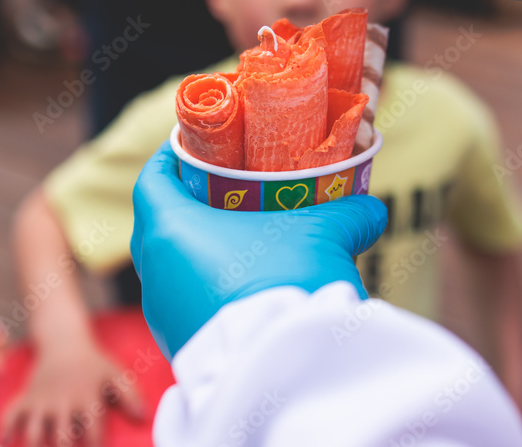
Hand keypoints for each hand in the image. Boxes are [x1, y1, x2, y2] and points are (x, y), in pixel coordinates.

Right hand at [1, 339, 144, 446]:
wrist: (64, 341)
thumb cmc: (93, 362)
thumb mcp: (115, 374)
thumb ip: (130, 395)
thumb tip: (143, 416)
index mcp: (86, 398)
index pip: (93, 432)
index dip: (96, 446)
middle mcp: (62, 402)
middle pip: (62, 438)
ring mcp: (41, 401)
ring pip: (35, 433)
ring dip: (37, 446)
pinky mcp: (25, 398)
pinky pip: (10, 417)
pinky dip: (5, 431)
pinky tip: (7, 442)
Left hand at [131, 142, 386, 358]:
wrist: (284, 371)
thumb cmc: (286, 286)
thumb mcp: (324, 237)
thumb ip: (347, 214)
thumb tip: (370, 209)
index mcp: (170, 231)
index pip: (151, 181)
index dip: (168, 161)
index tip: (191, 150)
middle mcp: (155, 274)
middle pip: (161, 226)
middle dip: (191, 207)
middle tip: (225, 194)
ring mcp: (165, 317)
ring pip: (176, 270)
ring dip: (204, 254)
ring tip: (244, 245)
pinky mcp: (182, 350)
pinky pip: (190, 307)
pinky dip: (212, 292)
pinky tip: (248, 290)